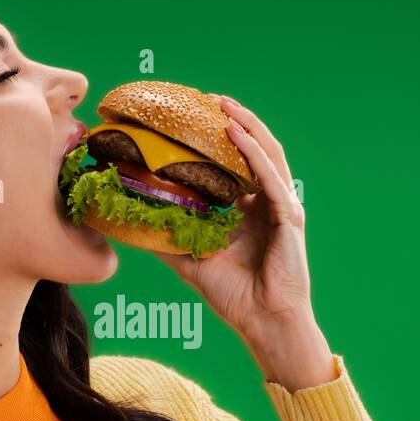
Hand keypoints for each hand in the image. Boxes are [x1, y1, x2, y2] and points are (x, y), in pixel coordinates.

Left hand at [150, 94, 334, 389]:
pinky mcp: (289, 215)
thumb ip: (167, 242)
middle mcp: (267, 202)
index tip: (192, 117)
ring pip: (266, 153)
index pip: (234, 164)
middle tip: (206, 99)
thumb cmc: (235, 296)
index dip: (217, 139)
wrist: (264, 321)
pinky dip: (253, 153)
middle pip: (253, 150)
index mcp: (249, 210)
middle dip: (233, 121)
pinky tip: (235, 133)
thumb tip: (130, 229)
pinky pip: (269, 176)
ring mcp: (281, 206)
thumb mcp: (191, 262)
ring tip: (223, 105)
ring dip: (245, 125)